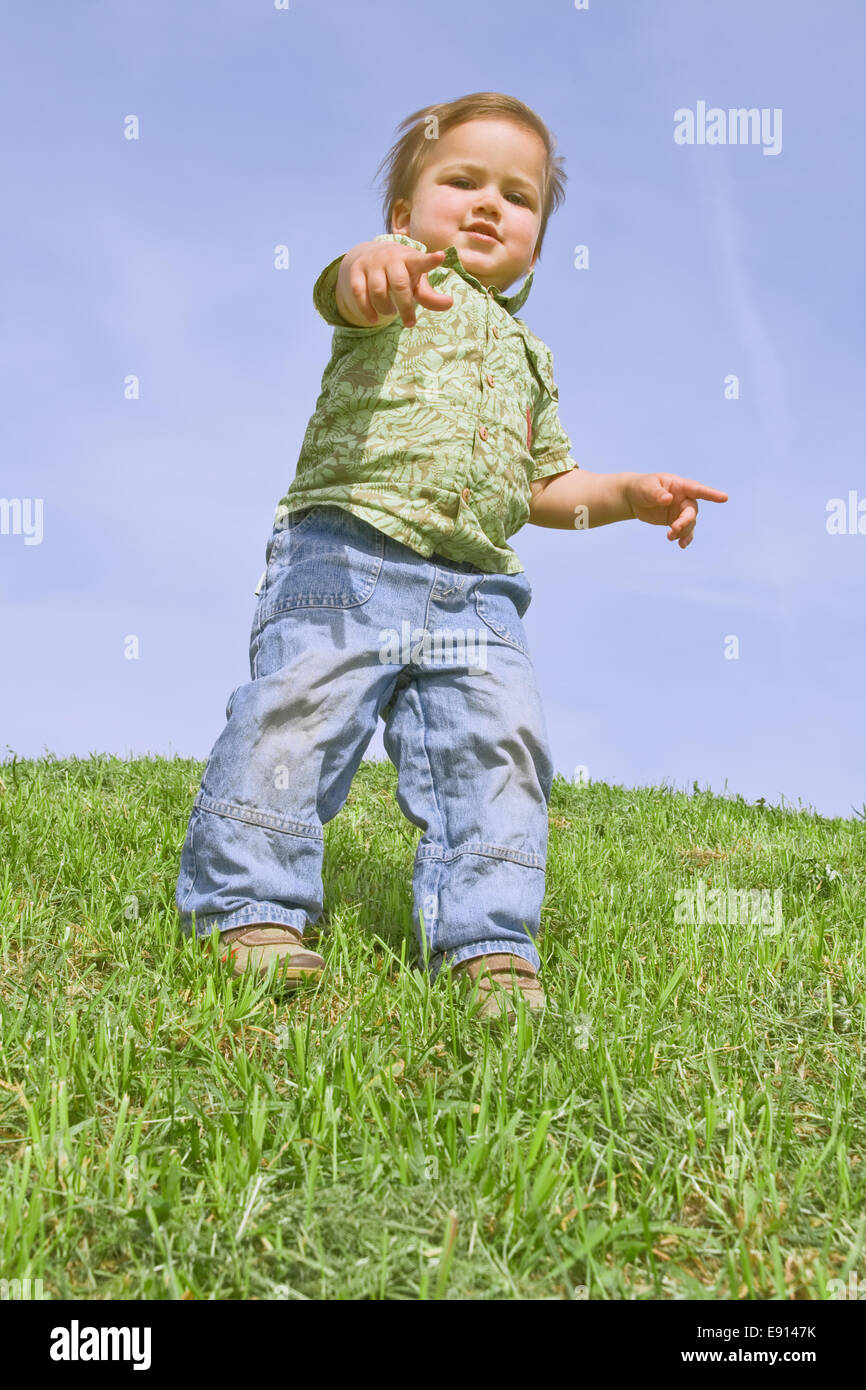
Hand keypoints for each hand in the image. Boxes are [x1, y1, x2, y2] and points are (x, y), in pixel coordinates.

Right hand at [337, 241, 453, 326]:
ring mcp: (372, 263)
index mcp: (410, 259)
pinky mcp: (356, 271)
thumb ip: (430, 296)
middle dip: (405, 306)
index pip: (421, 261)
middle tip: (410, 323)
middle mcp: (391, 258)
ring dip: (385, 308)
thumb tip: (450, 303)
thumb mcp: (417, 283)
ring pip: (378, 290)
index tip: (441, 257)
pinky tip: (373, 319)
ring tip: (391, 312)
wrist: (370, 256)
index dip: (430, 261)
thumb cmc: (402, 273)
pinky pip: (359, 293)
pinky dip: (366, 309)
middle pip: (399, 284)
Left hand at [625, 472, 728, 547]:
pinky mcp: (676, 521)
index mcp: (680, 485)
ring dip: (683, 531)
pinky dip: (685, 538)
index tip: (724, 498)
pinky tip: (681, 544)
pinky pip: (685, 531)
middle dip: (686, 521)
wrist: (634, 498)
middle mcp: (684, 498)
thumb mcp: (647, 488)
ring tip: (670, 536)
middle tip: (674, 529)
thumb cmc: (642, 487)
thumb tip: (668, 499)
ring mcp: (681, 511)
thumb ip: (657, 493)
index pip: (697, 490)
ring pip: (689, 523)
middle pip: (692, 511)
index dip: (711, 494)